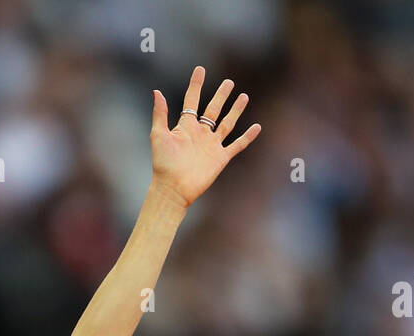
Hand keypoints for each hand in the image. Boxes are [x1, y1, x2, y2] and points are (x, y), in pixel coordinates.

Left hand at [149, 67, 259, 208]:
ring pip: (227, 124)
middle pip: (213, 109)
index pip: (192, 100)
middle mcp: (200, 134)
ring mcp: (211, 146)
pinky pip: (237, 145)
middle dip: (221, 96)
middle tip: (229, 82)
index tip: (200, 70)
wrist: (173, 188)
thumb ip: (160, 114)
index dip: (196, 85)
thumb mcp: (159, 135)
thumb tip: (156, 91)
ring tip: (243, 96)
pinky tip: (257, 127)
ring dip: (235, 110)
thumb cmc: (163, 163)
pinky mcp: (220, 158)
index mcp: (185, 127)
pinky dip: (247, 137)